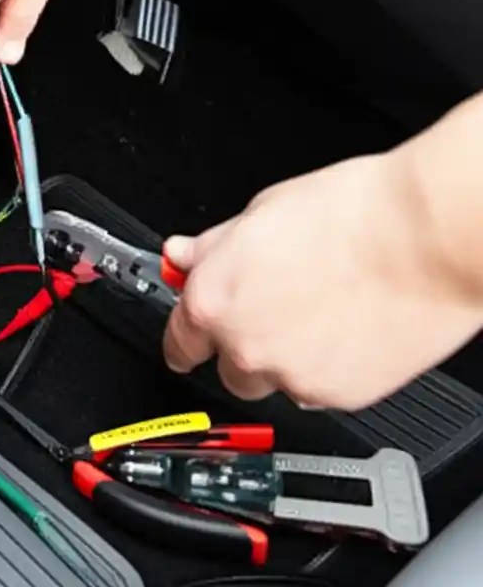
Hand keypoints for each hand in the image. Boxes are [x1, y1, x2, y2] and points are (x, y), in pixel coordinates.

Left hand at [162, 153, 482, 410]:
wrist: (427, 239)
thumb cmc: (355, 215)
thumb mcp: (262, 211)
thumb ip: (215, 246)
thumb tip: (184, 255)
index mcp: (213, 299)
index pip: (178, 339)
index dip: (187, 338)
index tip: (190, 342)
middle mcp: (243, 344)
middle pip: (227, 369)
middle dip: (244, 347)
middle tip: (278, 314)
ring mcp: (289, 376)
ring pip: (271, 384)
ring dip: (283, 363)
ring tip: (320, 320)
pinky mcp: (337, 395)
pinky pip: (317, 392)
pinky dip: (327, 370)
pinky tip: (348, 332)